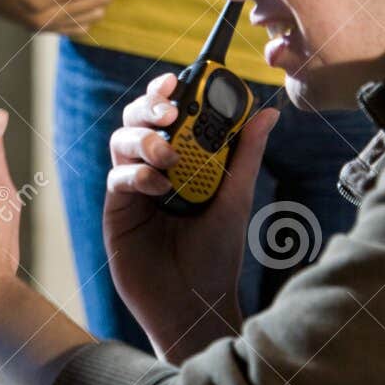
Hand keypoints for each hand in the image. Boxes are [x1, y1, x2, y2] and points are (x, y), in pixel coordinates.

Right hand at [104, 75, 278, 360]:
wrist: (195, 304)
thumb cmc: (217, 254)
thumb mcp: (235, 198)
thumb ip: (244, 154)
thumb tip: (268, 112)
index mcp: (182, 159)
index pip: (169, 113)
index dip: (168, 92)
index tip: (176, 80)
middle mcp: (154, 167)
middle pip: (138, 119)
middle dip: (149, 107)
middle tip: (168, 112)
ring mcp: (134, 188)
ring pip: (121, 141)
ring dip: (143, 139)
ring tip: (167, 158)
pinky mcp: (118, 210)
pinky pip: (117, 176)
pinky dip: (136, 173)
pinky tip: (158, 188)